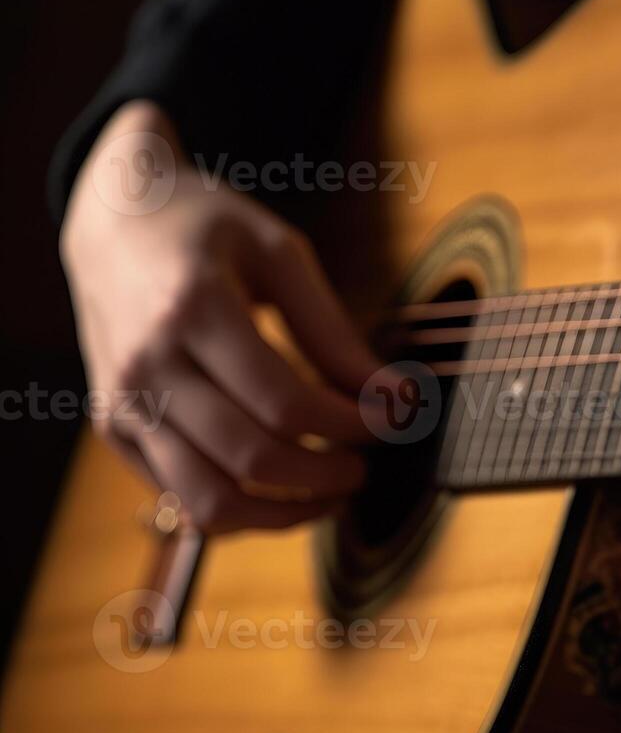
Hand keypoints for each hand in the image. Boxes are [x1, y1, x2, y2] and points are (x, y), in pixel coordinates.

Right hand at [60, 101, 380, 531]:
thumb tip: (390, 396)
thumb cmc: (206, 229)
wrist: (114, 219)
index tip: (394, 419)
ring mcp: (123, 403)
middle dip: (327, 476)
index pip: (286, 404)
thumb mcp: (279, 253)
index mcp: (191, 310)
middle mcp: (147, 366)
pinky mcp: (114, 428)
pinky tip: (283, 486)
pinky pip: (182, 498)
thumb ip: (332, 331)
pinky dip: (243, 508)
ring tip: (331, 492)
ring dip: (285, 513)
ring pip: (210, 502)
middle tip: (365, 464)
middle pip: (252, 459)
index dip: (353, 425)